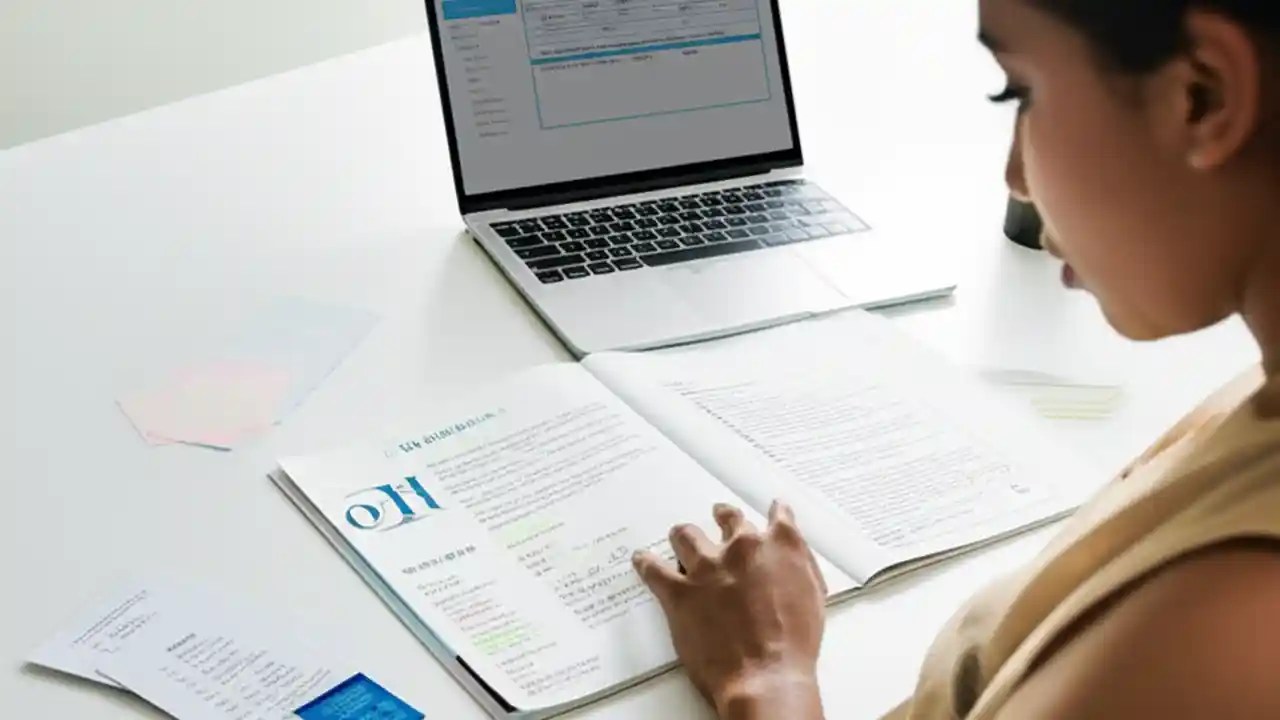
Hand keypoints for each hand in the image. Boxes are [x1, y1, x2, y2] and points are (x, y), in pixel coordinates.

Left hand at [633, 501, 827, 719]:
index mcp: (779, 548)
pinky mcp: (679, 591)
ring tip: (680, 538)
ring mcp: (707, 567)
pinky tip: (642, 560)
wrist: (766, 675)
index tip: (773, 509)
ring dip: (685, 537)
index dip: (775, 512)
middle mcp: (742, 548)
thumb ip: (800, 568)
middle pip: (728, 519)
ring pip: (686, 535)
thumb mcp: (814, 599)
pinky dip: (646, 563)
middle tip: (720, 517)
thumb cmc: (794, 645)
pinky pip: (653, 568)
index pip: (778, 518)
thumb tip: (791, 555)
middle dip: (724, 518)